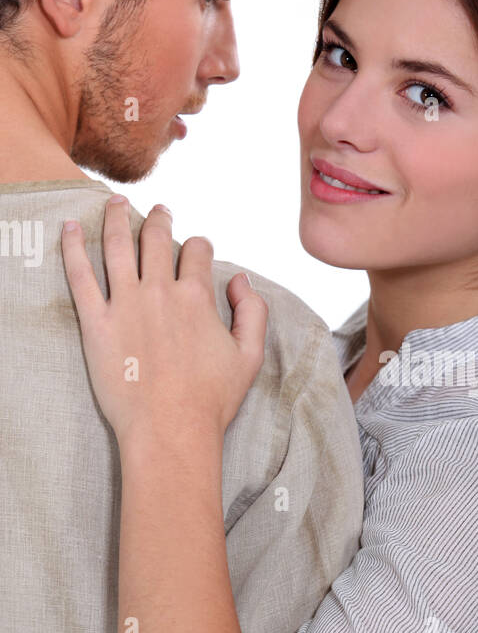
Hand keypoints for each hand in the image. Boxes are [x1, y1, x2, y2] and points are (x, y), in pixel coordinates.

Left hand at [61, 196, 267, 450]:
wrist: (170, 430)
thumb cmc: (211, 400)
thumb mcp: (250, 356)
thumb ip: (252, 312)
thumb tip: (241, 280)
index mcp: (197, 297)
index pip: (196, 251)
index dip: (198, 245)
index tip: (196, 249)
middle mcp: (160, 292)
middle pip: (156, 238)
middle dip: (159, 219)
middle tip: (158, 211)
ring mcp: (125, 305)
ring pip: (118, 246)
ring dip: (116, 218)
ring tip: (114, 203)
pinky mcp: (96, 323)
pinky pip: (80, 276)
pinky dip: (72, 247)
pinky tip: (70, 228)